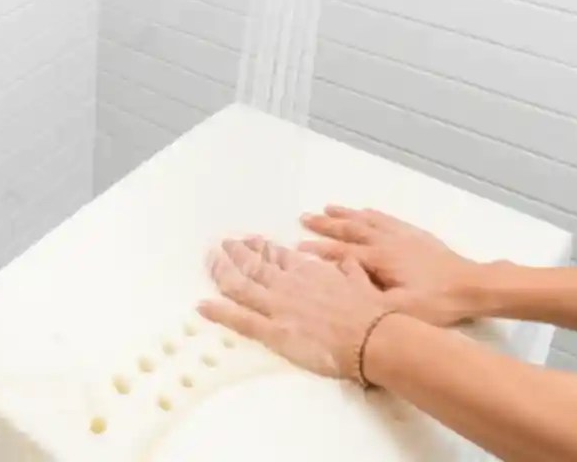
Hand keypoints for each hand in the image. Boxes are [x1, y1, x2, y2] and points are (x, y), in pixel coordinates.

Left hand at [198, 238, 388, 380]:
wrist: (374, 336)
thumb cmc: (373, 311)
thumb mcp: (360, 280)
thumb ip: (348, 269)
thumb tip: (346, 260)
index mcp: (309, 271)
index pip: (279, 256)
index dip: (263, 247)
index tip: (252, 240)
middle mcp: (288, 284)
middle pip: (254, 264)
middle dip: (236, 252)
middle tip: (223, 244)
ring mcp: (278, 306)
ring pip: (240, 285)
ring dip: (222, 271)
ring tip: (210, 262)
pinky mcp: (273, 331)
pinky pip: (240, 319)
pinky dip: (219, 311)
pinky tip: (202, 305)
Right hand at [298, 205, 485, 325]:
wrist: (473, 286)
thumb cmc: (436, 302)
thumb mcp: (400, 309)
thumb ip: (368, 298)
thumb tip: (340, 289)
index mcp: (379, 259)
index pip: (342, 252)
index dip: (319, 249)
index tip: (297, 247)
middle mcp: (387, 242)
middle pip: (351, 229)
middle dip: (326, 224)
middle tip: (304, 217)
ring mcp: (402, 236)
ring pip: (368, 220)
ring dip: (346, 214)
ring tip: (328, 208)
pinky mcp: (416, 235)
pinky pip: (388, 219)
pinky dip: (372, 214)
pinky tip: (366, 211)